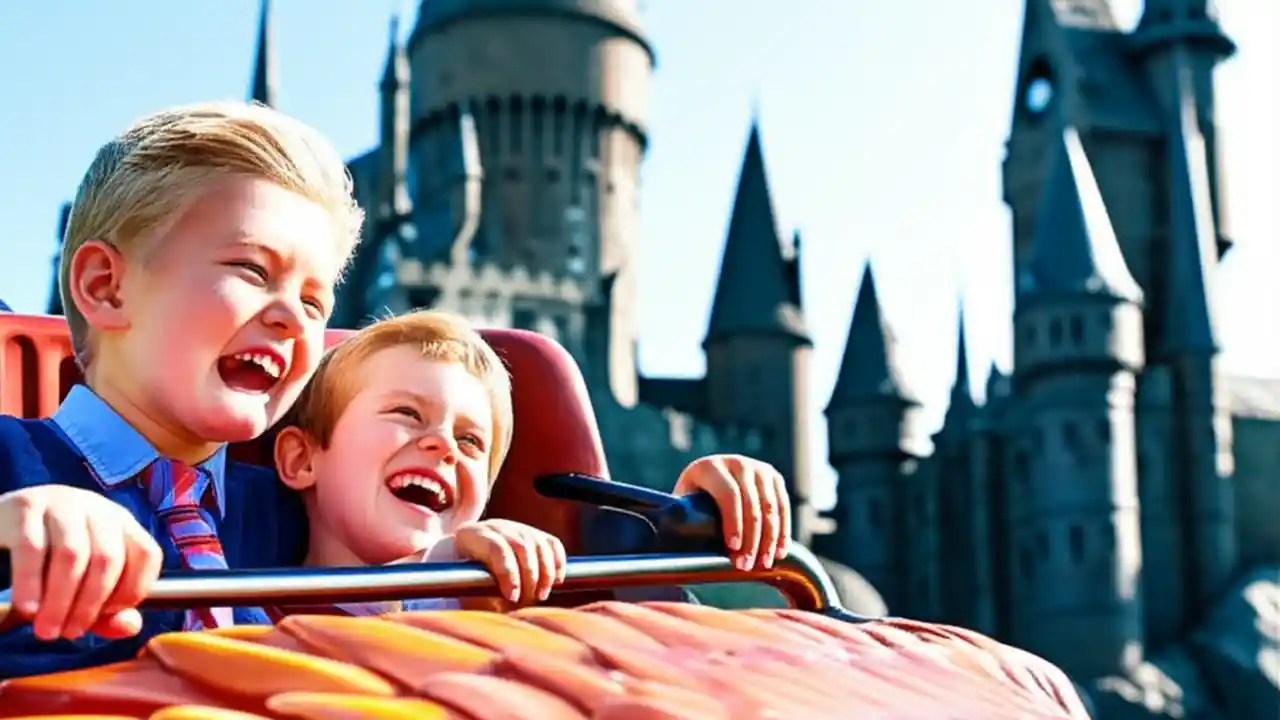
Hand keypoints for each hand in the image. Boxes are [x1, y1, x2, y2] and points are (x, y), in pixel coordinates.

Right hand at [0, 485, 162, 640]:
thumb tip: (129, 627)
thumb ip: (108, 609)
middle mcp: (98, 508)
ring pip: (72, 554)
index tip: (105, 617)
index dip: (131, 592)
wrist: (4, 525)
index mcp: (122, 523)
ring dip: (60, 600)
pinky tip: (28, 608)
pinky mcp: (25, 506)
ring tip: (46, 629)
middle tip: (68, 633)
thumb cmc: (50, 559)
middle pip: (107, 558)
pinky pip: (31, 548)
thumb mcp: (85, 581)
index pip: (146, 554)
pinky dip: (31, 583)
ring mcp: (62, 503)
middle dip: (89, 605)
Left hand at [425, 520, 566, 605]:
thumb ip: (482, 596)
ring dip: (545, 574)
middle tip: (527, 601)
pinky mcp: (535, 533)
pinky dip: (557, 564)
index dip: (508, 573)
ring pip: (539, 545)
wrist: (469, 565)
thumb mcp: (466, 590)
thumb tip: (502, 606)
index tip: (513, 597)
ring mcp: (516, 527)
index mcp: (470, 535)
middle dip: (529, 577)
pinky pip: (553, 545)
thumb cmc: (464, 584)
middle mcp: (495, 526)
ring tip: (541, 596)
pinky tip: (555, 582)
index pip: (496, 548)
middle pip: (521, 546)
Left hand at [673, 454, 789, 571]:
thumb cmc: (692, 501)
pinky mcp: (774, 478)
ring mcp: (758, 469)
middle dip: (751, 538)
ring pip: (771, 507)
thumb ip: (686, 518)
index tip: (734, 548)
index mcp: (710, 467)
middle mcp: (737, 463)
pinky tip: (779, 552)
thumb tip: (688, 542)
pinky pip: (783, 507)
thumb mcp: (684, 505)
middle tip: (746, 565)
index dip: (733, 522)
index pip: (728, 494)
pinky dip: (783, 532)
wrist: (710, 479)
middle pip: (752, 503)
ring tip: (763, 564)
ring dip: (769, 539)